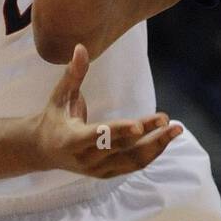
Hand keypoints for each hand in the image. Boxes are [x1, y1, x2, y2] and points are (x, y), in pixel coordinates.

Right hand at [33, 44, 181, 177]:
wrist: (42, 149)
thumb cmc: (54, 116)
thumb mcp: (60, 94)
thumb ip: (74, 73)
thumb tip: (80, 47)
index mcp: (71, 140)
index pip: (98, 136)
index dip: (118, 131)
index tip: (139, 126)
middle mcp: (85, 158)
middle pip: (120, 147)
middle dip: (146, 134)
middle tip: (168, 119)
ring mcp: (96, 169)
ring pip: (131, 160)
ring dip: (156, 146)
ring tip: (177, 130)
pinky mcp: (106, 174)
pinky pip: (133, 165)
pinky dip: (152, 153)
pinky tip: (167, 138)